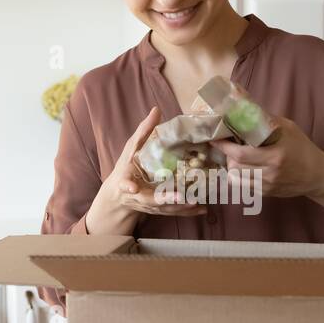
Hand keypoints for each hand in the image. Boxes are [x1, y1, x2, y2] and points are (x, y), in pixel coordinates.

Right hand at [84, 107, 207, 234]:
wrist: (120, 195)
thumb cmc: (127, 167)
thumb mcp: (131, 148)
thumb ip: (144, 131)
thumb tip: (156, 110)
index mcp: (128, 179)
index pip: (126, 183)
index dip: (128, 186)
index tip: (132, 188)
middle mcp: (138, 196)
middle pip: (151, 200)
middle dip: (165, 199)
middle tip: (180, 197)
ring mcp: (149, 205)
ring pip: (165, 208)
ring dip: (180, 207)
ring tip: (196, 202)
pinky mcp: (159, 210)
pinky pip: (174, 212)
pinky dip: (188, 212)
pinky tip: (203, 209)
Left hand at [210, 117, 323, 199]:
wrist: (317, 175)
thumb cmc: (302, 147)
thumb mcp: (288, 128)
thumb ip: (266, 120)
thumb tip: (244, 106)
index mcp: (275, 155)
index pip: (241, 154)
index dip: (224, 147)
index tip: (215, 138)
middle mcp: (270, 172)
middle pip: (235, 166)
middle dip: (226, 156)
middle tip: (225, 146)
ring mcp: (267, 185)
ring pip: (236, 178)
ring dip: (231, 166)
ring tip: (234, 157)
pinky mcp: (266, 193)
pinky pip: (244, 186)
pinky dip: (239, 176)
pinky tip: (243, 168)